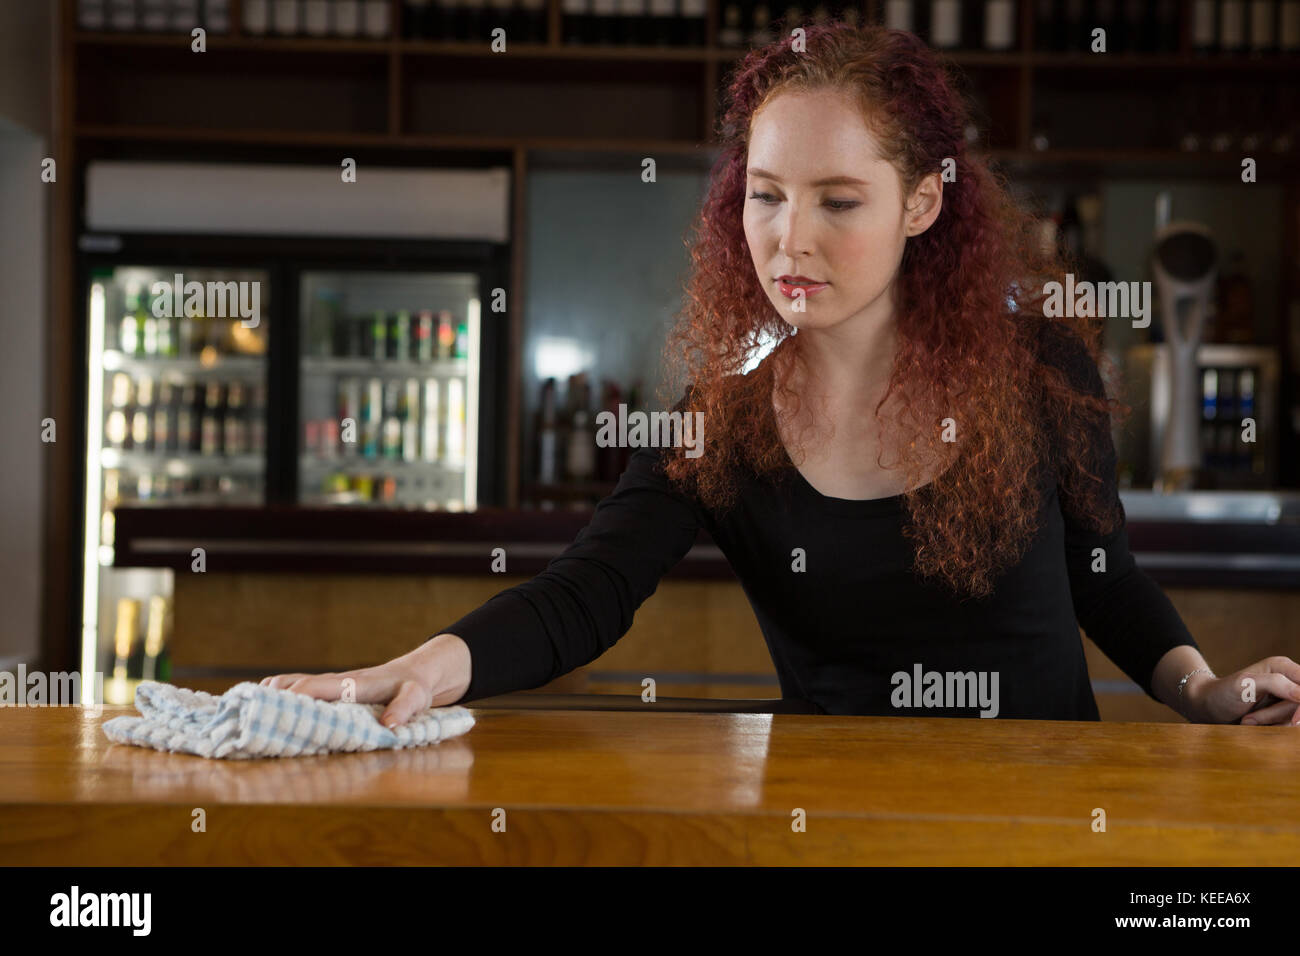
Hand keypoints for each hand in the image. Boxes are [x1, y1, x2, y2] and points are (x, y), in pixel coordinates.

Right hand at [259, 633, 471, 727]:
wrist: (416, 673)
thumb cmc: (414, 687)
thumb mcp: (416, 697)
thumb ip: (404, 710)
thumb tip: (387, 727)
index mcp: (353, 683)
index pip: (316, 686)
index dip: (293, 695)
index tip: (269, 707)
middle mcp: (336, 682)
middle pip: (294, 684)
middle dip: (269, 697)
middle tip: (240, 714)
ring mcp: (329, 685)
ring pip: (290, 684)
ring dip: (267, 695)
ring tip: (240, 712)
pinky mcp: (328, 692)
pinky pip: (297, 691)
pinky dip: (277, 696)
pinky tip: (259, 708)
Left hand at [1188, 657, 1299, 724]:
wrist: (1207, 709)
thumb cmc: (1221, 693)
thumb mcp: (1245, 685)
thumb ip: (1276, 684)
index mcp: (1282, 667)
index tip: (1295, 720)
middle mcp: (1288, 680)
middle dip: (1278, 716)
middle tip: (1249, 718)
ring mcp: (1285, 698)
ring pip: (1295, 719)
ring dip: (1271, 724)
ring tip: (1247, 720)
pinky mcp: (1280, 713)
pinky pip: (1288, 726)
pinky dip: (1271, 729)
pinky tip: (1252, 724)